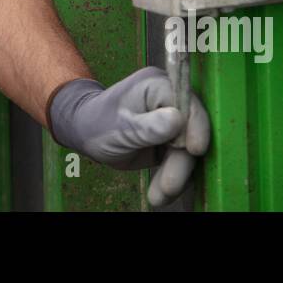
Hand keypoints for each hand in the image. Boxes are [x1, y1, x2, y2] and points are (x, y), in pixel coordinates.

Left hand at [48, 67, 209, 201]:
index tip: (195, 150)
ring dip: (176, 177)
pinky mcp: (171, 142)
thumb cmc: (98, 122)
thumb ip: (148, 125)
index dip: (196, 126)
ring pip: (186, 152)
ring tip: (159, 196)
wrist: (86, 133)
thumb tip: (178, 119)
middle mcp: (170, 102)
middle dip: (181, 162)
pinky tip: (160, 194)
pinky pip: (179, 162)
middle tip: (168, 187)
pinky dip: (171, 179)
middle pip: (190, 132)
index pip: (188, 103)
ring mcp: (172, 123)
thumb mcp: (120, 126)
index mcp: (157, 86)